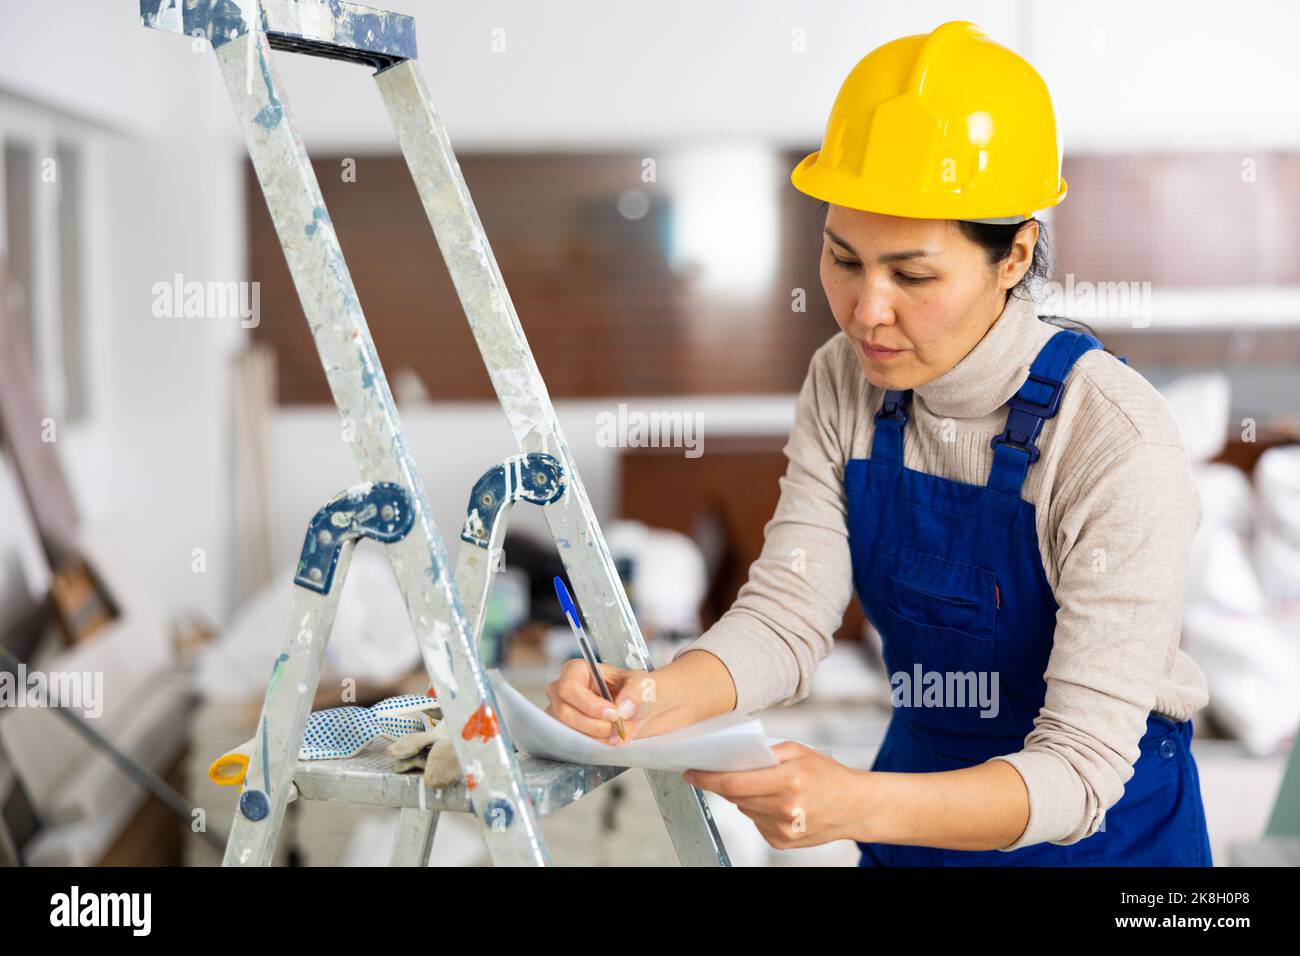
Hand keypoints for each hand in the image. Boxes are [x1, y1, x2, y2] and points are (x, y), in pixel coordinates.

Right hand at [544, 658, 686, 743]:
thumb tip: (623, 707)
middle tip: (618, 728)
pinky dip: (595, 745)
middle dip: (594, 725)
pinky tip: (611, 739)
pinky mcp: (568, 730)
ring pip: (567, 731)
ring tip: (619, 733)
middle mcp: (562, 690)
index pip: (568, 688)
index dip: (589, 704)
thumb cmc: (636, 691)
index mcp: (576, 670)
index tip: (613, 714)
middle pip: (564, 712)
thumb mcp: (643, 685)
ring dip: (596, 737)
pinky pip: (573, 743)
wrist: (640, 711)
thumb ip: (636, 693)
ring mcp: (562, 712)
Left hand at [683, 742, 863, 847]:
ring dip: (744, 796)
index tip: (691, 773)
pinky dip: (758, 809)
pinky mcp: (781, 842)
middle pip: (735, 797)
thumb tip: (732, 758)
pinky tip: (776, 802)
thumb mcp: (798, 751)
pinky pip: (755, 822)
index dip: (707, 778)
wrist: (855, 807)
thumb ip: (765, 753)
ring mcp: (782, 830)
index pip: (734, 783)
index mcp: (789, 781)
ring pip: (743, 809)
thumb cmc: (828, 775)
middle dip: (724, 783)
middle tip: (721, 770)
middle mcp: (785, 809)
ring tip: (766, 785)